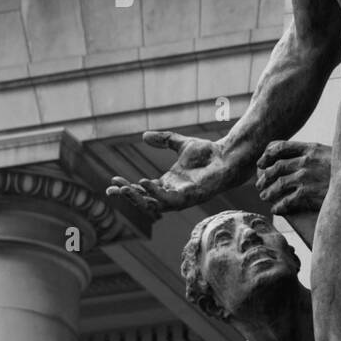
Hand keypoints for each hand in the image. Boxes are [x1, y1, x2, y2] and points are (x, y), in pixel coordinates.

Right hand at [106, 130, 242, 218]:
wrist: (228, 155)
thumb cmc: (208, 153)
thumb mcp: (180, 144)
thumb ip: (164, 140)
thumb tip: (144, 136)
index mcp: (168, 184)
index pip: (142, 191)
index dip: (127, 188)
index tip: (111, 183)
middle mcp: (173, 193)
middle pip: (144, 200)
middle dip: (128, 196)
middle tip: (113, 189)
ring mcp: (182, 197)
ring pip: (154, 205)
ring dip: (138, 198)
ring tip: (124, 188)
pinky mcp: (191, 197)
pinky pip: (169, 200)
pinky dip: (155, 193)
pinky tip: (144, 182)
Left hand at [256, 140, 332, 215]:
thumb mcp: (332, 154)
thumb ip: (316, 154)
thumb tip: (299, 158)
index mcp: (311, 149)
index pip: (281, 147)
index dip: (267, 155)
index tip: (261, 163)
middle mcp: (306, 161)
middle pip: (276, 167)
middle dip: (264, 176)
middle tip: (260, 184)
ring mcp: (306, 177)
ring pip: (278, 184)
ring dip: (268, 192)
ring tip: (265, 197)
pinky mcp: (308, 193)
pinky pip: (287, 200)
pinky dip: (279, 206)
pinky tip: (277, 209)